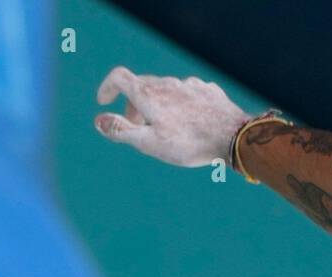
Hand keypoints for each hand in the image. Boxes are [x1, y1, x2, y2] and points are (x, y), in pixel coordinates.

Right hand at [94, 66, 252, 167]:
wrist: (232, 136)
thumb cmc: (188, 143)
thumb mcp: (149, 143)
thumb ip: (121, 130)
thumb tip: (99, 120)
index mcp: (149, 94)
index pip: (119, 77)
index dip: (107, 87)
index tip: (104, 102)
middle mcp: (168, 83)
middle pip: (142, 86)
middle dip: (133, 104)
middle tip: (136, 126)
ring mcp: (189, 84)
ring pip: (166, 89)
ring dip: (158, 105)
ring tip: (164, 127)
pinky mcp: (207, 89)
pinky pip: (188, 93)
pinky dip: (180, 104)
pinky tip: (189, 121)